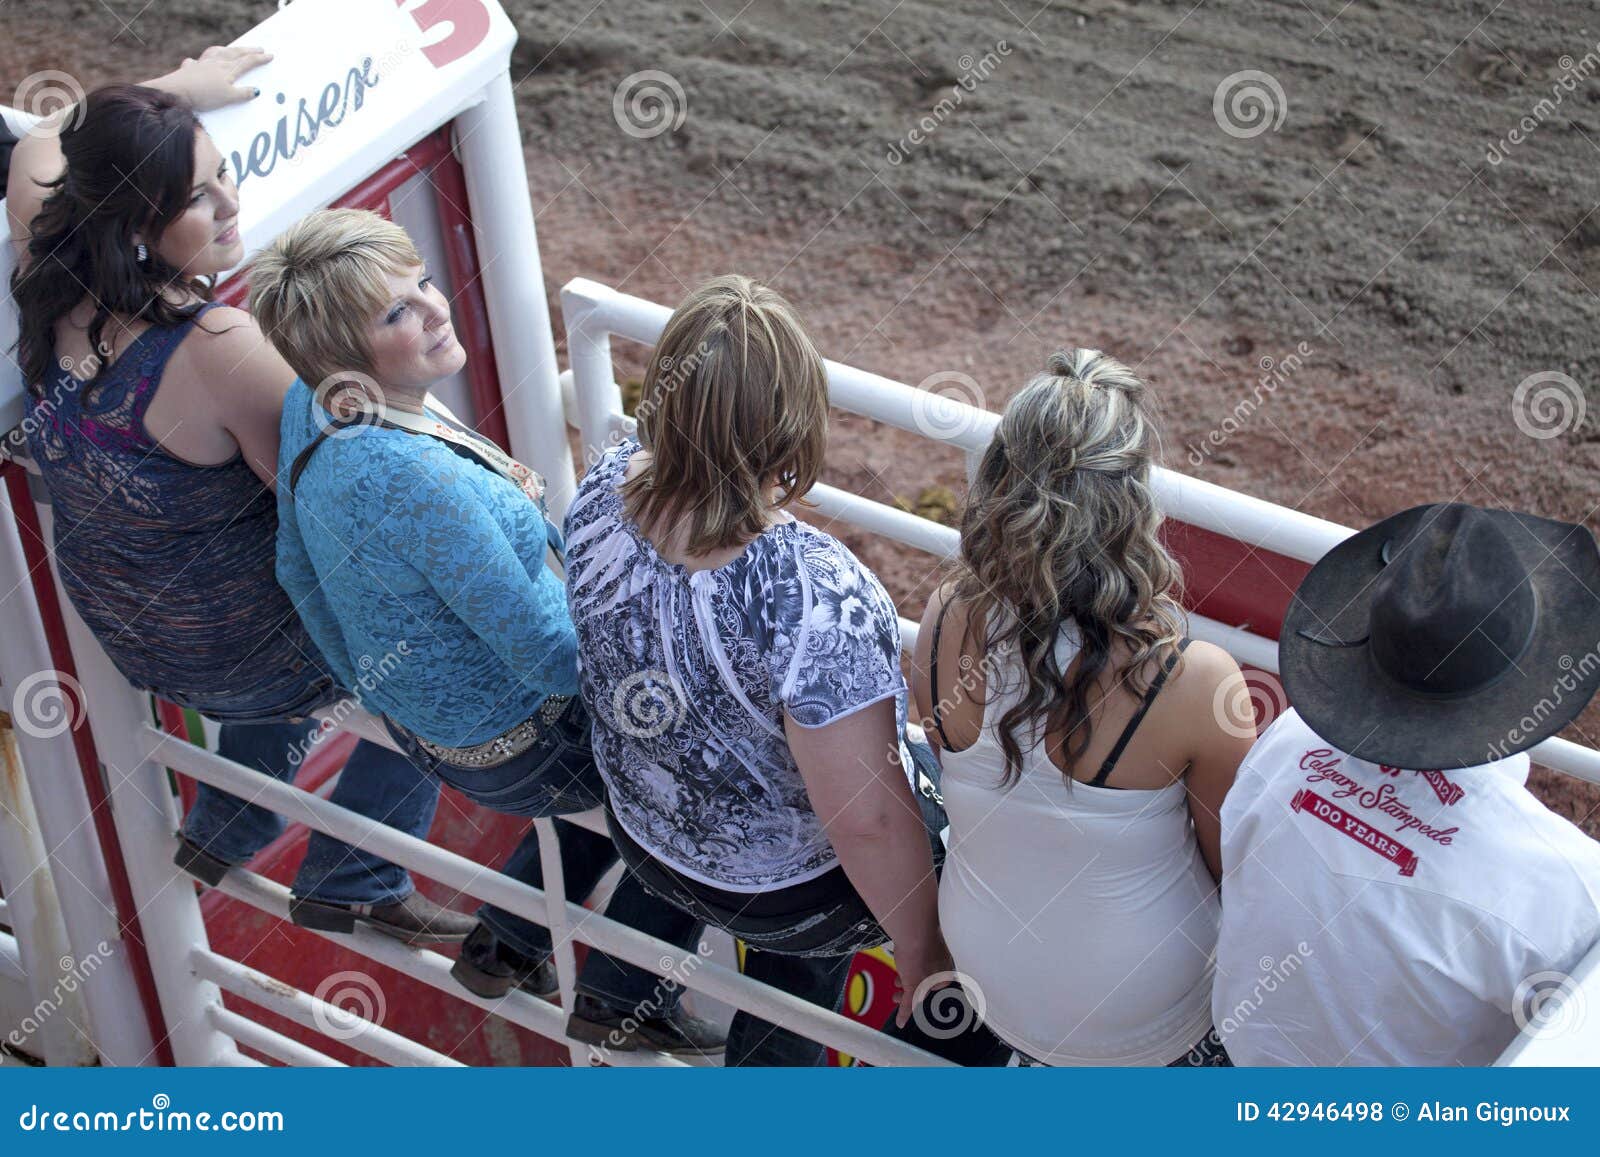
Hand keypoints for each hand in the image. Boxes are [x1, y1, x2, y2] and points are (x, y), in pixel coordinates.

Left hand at [152, 46, 272, 110]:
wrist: (177, 92)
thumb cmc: (204, 95)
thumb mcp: (228, 98)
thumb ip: (243, 93)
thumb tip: (256, 90)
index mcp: (228, 69)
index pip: (247, 62)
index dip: (260, 59)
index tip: (270, 55)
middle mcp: (216, 63)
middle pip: (235, 53)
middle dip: (248, 51)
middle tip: (258, 48)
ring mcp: (203, 64)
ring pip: (218, 52)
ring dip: (227, 50)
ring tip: (232, 49)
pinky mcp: (190, 69)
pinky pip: (197, 61)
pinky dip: (202, 60)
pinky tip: (198, 61)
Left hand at [892, 936, 955, 1028]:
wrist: (914, 928)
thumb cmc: (919, 956)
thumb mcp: (912, 986)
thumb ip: (908, 1005)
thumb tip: (902, 1022)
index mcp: (946, 976)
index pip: (931, 991)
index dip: (915, 996)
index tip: (903, 999)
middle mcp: (944, 962)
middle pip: (925, 979)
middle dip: (909, 986)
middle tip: (896, 992)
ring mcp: (935, 948)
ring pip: (921, 965)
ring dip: (907, 973)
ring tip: (897, 975)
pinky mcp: (926, 936)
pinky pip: (918, 951)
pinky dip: (909, 959)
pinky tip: (899, 958)